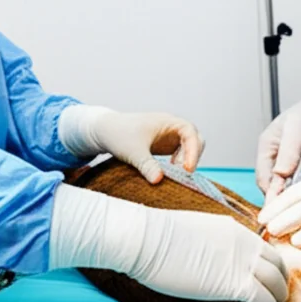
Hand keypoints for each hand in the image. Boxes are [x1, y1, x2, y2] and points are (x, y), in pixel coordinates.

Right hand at [50, 186, 288, 301]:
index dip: (269, 261)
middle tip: (279, 290)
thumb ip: (213, 241)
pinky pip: (263, 298)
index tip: (268, 272)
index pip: (262, 245)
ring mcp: (241, 262)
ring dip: (279, 295)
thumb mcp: (196, 230)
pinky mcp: (234, 283)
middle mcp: (243, 243)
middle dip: (281, 278)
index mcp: (233, 228)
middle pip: (276, 261)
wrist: (148, 240)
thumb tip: (212, 255)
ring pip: (275, 281)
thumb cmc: (159, 236)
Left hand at [59, 105, 203, 183]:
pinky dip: (181, 164)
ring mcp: (170, 137)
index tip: (187, 168)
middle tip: (185, 173)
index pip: (190, 132)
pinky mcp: (165, 146)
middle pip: (195, 139)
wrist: (105, 132)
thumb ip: (147, 165)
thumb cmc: (119, 134)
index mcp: (167, 121)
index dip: (192, 150)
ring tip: (177, 173)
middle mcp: (172, 127)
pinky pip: (181, 155)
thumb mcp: (133, 151)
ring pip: (190, 148)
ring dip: (187, 160)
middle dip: (193, 156)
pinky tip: (171, 171)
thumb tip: (159, 180)